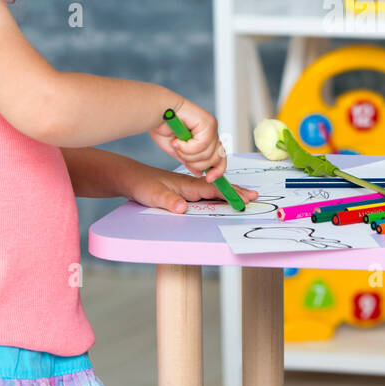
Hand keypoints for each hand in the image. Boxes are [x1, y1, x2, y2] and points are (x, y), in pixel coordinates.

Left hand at [127, 165, 257, 213]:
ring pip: (213, 188)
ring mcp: (188, 185)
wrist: (130, 177)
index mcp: (188, 184)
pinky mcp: (183, 188)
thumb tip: (183, 208)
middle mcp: (191, 183)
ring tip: (243, 194)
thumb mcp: (153, 195)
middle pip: (218, 187)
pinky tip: (219, 196)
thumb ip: (168, 201)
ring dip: (229, 191)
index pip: (214, 190)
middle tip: (253, 196)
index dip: (230, 195)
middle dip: (236, 191)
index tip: (245, 199)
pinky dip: (217, 192)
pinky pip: (206, 190)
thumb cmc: (142, 185)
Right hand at [148, 99, 226, 180]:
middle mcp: (211, 132)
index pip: (220, 158)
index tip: (209, 178)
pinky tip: (178, 141)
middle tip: (181, 155)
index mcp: (206, 138)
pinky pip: (202, 145)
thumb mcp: (178, 151)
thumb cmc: (163, 126)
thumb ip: (190, 161)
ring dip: (189, 155)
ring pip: (208, 154)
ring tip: (177, 145)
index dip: (217, 171)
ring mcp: (210, 126)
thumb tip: (201, 173)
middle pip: (215, 159)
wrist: (155, 111)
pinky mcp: (207, 122)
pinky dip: (188, 147)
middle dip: (196, 163)